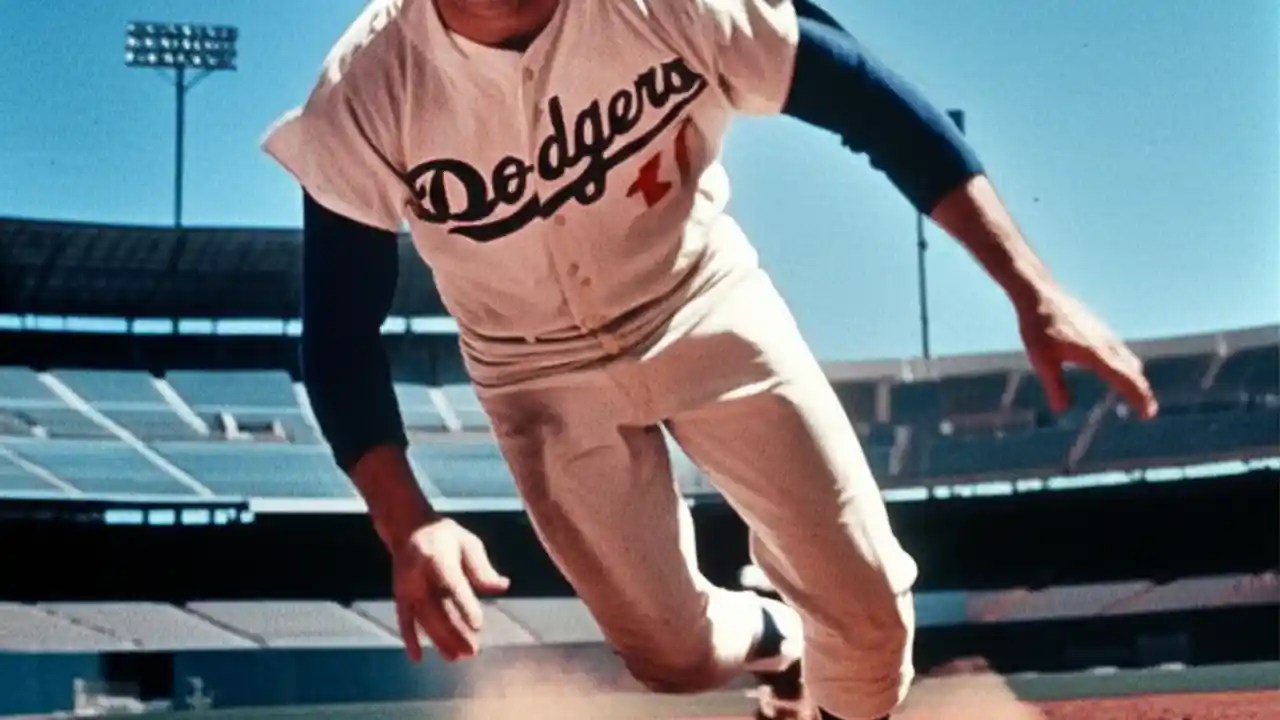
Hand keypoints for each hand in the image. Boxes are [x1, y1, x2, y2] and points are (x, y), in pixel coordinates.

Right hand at [390, 516, 509, 662]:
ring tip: (457, 657)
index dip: (465, 606)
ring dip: (439, 640)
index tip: (478, 626)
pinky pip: (404, 621)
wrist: (407, 527)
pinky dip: (409, 639)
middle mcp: (419, 575)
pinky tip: (417, 658)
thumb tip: (503, 587)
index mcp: (438, 558)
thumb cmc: (445, 536)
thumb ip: (483, 568)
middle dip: (454, 632)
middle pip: (437, 609)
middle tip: (473, 651)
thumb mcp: (468, 543)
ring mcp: (407, 587)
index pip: (453, 586)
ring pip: (423, 620)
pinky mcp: (400, 596)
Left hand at [1017, 285, 1157, 418]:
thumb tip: (1062, 410)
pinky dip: (1126, 365)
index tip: (1147, 414)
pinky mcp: (1099, 328)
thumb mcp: (1042, 360)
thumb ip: (1055, 386)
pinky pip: (1120, 350)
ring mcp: (1104, 334)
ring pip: (1128, 359)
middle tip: (1148, 412)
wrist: (1039, 293)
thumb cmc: (1038, 326)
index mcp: (1095, 353)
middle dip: (1141, 391)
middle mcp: (1106, 343)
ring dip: (1135, 378)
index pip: (1124, 379)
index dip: (1138, 398)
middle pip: (1132, 371)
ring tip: (1137, 393)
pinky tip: (1119, 368)